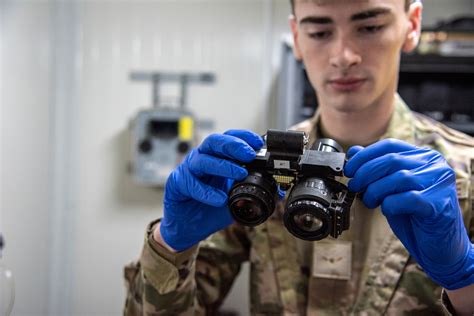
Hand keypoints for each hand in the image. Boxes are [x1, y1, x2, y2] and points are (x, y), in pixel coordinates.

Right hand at [160, 130, 263, 251]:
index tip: (259, 143)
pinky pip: (191, 183)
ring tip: (239, 174)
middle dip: (234, 145)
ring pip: (203, 159)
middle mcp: (202, 159)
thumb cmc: (210, 209)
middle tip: (249, 154)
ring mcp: (188, 170)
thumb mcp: (236, 201)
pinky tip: (219, 198)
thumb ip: (254, 193)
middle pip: (215, 141)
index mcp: (217, 158)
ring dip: (223, 165)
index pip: (229, 138)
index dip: (243, 137)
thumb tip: (280, 192)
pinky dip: (206, 191)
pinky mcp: (177, 184)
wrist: (188, 228)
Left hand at [344, 139, 473, 289]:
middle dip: (365, 174)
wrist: (437, 246)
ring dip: (376, 190)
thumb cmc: (413, 216)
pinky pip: (408, 198)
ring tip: (370, 201)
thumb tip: (353, 152)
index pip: (389, 146)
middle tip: (354, 187)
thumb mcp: (389, 189)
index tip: (349, 170)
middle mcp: (435, 165)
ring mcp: (440, 183)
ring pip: (399, 177)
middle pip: (392, 160)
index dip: (365, 156)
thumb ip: (375, 169)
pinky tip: (387, 210)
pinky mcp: (439, 204)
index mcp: (423, 156)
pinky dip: (390, 204)